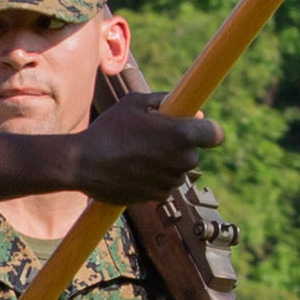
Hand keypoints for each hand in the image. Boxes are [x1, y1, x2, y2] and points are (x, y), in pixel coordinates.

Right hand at [69, 95, 218, 204]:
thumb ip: (165, 102)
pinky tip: (134, 169)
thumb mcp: (134, 103)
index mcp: (180, 134)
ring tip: (139, 153)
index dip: (208, 131)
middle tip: (154, 138)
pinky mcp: (158, 196)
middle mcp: (181, 160)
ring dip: (167, 163)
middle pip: (194, 153)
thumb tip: (189, 109)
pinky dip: (156, 178)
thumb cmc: (108, 130)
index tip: (198, 128)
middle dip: (180, 146)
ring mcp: (170, 181)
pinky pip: (166, 185)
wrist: (84, 164)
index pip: (215, 135)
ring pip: (179, 170)